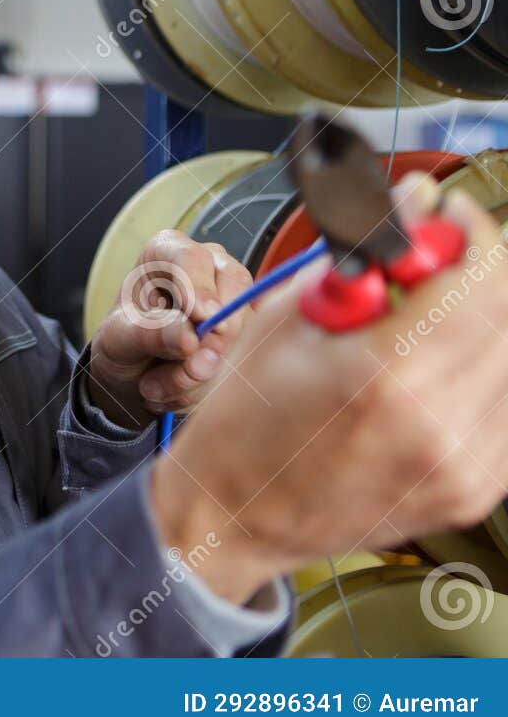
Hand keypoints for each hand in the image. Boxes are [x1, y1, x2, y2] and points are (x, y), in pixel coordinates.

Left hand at [87, 230, 253, 430]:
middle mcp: (209, 268)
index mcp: (167, 252)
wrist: (135, 374)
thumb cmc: (123, 342)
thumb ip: (149, 333)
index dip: (200, 287)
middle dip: (211, 340)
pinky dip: (210, 386)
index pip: (192, 258)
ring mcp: (234, 302)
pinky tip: (179, 390)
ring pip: (241, 336)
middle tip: (186, 369)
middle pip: (233, 294)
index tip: (202, 317)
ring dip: (201, 373)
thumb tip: (190, 338)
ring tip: (158, 384)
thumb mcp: (119, 339)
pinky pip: (245, 363)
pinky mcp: (249, 336)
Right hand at [150, 172, 507, 604]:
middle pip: (506, 311)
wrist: (236, 515)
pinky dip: (472, 377)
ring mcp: (465, 464)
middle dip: (470, 275)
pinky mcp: (475, 488)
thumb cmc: (244, 420)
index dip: (469, 233)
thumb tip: (414, 201)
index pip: (483, 275)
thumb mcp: (284, 320)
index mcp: (385, 374)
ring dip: (472, 327)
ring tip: (408, 335)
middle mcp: (439, 423)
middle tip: (421, 270)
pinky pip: (501, 406)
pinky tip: (419, 381)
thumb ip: (359, 257)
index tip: (442, 220)